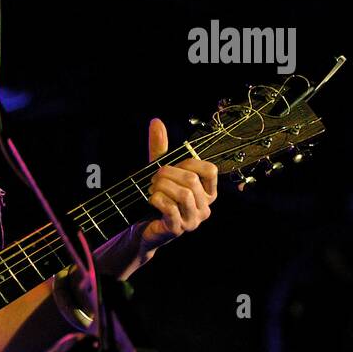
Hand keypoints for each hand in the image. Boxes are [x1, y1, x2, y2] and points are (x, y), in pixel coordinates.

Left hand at [139, 117, 216, 256]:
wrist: (142, 227)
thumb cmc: (156, 197)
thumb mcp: (160, 171)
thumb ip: (161, 148)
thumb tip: (156, 122)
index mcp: (207, 193)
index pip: (210, 170)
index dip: (188, 164)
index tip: (171, 167)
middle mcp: (205, 208)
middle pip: (192, 180)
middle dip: (167, 174)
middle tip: (153, 178)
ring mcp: (193, 221)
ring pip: (183, 194)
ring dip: (161, 187)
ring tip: (151, 189)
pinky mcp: (178, 229)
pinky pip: (169, 208)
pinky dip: (156, 199)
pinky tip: (150, 199)